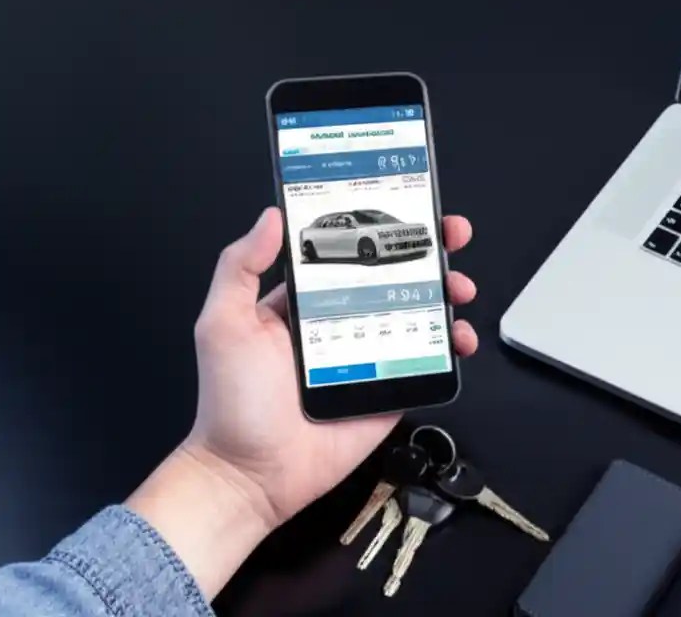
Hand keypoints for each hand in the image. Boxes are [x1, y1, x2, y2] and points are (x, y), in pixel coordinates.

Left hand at [185, 207, 478, 525]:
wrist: (251, 475)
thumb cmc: (230, 403)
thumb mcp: (221, 324)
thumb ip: (239, 267)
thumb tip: (270, 217)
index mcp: (307, 301)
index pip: (350, 251)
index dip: (380, 225)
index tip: (407, 204)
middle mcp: (343, 321)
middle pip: (397, 275)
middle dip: (431, 251)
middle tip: (451, 235)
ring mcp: (372, 354)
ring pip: (422, 313)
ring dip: (449, 293)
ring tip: (459, 287)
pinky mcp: (391, 389)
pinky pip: (431, 362)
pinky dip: (453, 346)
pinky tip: (459, 338)